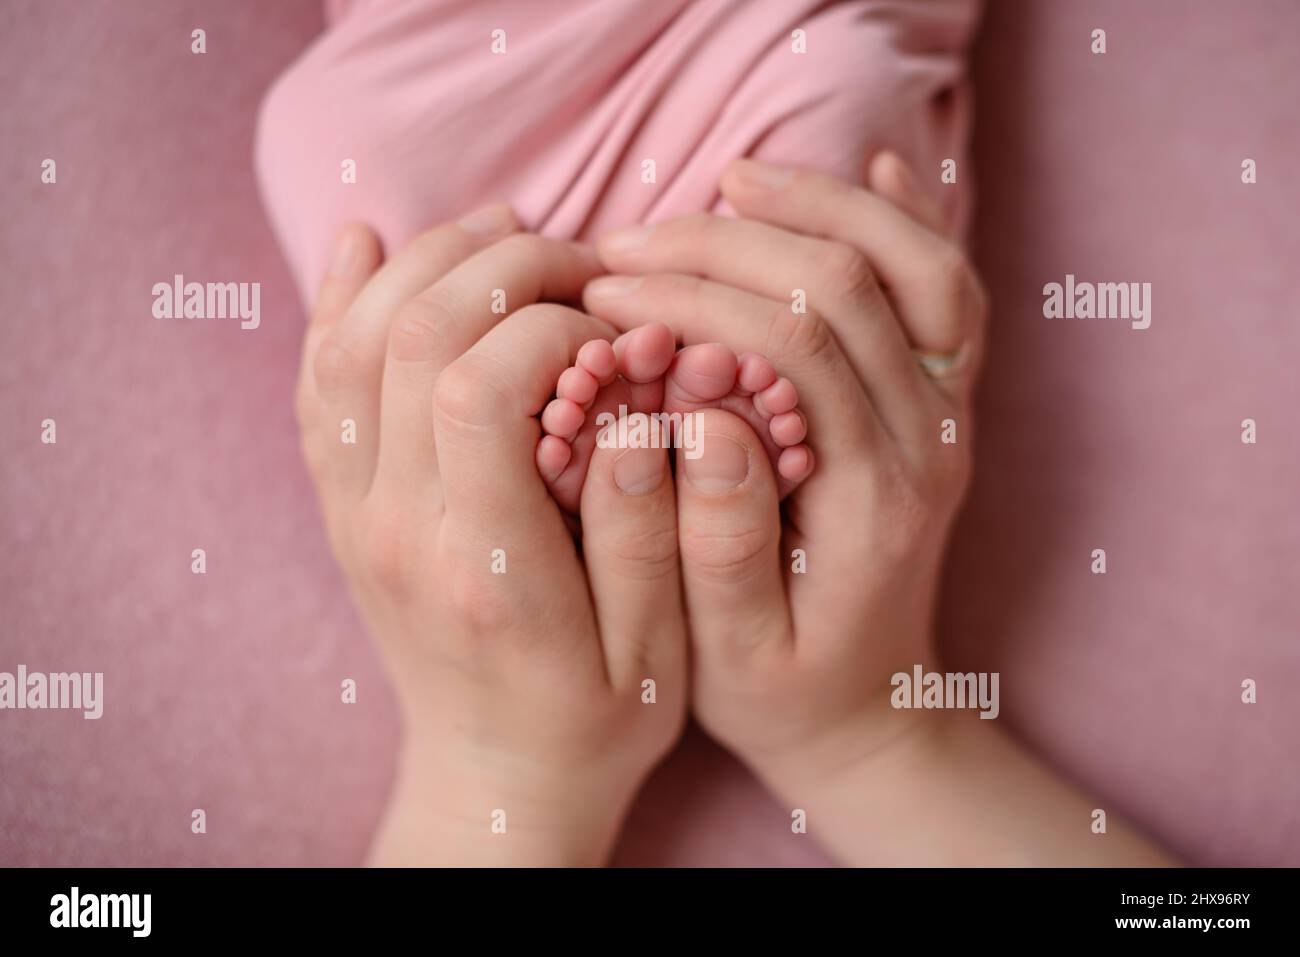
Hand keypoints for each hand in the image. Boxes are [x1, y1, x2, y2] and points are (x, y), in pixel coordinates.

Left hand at [297, 209, 686, 864]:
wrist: (493, 779)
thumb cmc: (590, 720)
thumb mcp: (656, 647)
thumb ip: (646, 526)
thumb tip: (629, 405)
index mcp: (484, 563)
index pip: (479, 386)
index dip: (551, 323)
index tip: (614, 328)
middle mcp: (398, 528)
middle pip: (410, 337)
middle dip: (500, 267)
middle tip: (576, 261)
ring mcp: (354, 514)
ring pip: (350, 343)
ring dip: (424, 262)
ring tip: (503, 232)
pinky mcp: (342, 506)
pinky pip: (316, 383)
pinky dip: (336, 301)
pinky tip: (369, 244)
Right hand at [583, 156, 1167, 863]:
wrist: (876, 714)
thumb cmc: (789, 689)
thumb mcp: (736, 653)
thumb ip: (721, 545)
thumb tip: (704, 419)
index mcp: (873, 494)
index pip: (793, 343)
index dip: (692, 301)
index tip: (605, 296)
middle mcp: (930, 441)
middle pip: (847, 285)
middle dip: (727, 245)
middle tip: (628, 245)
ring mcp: (948, 416)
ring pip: (918, 269)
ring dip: (824, 209)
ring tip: (730, 179)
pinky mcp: (943, 407)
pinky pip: (953, 295)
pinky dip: (915, 224)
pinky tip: (877, 170)